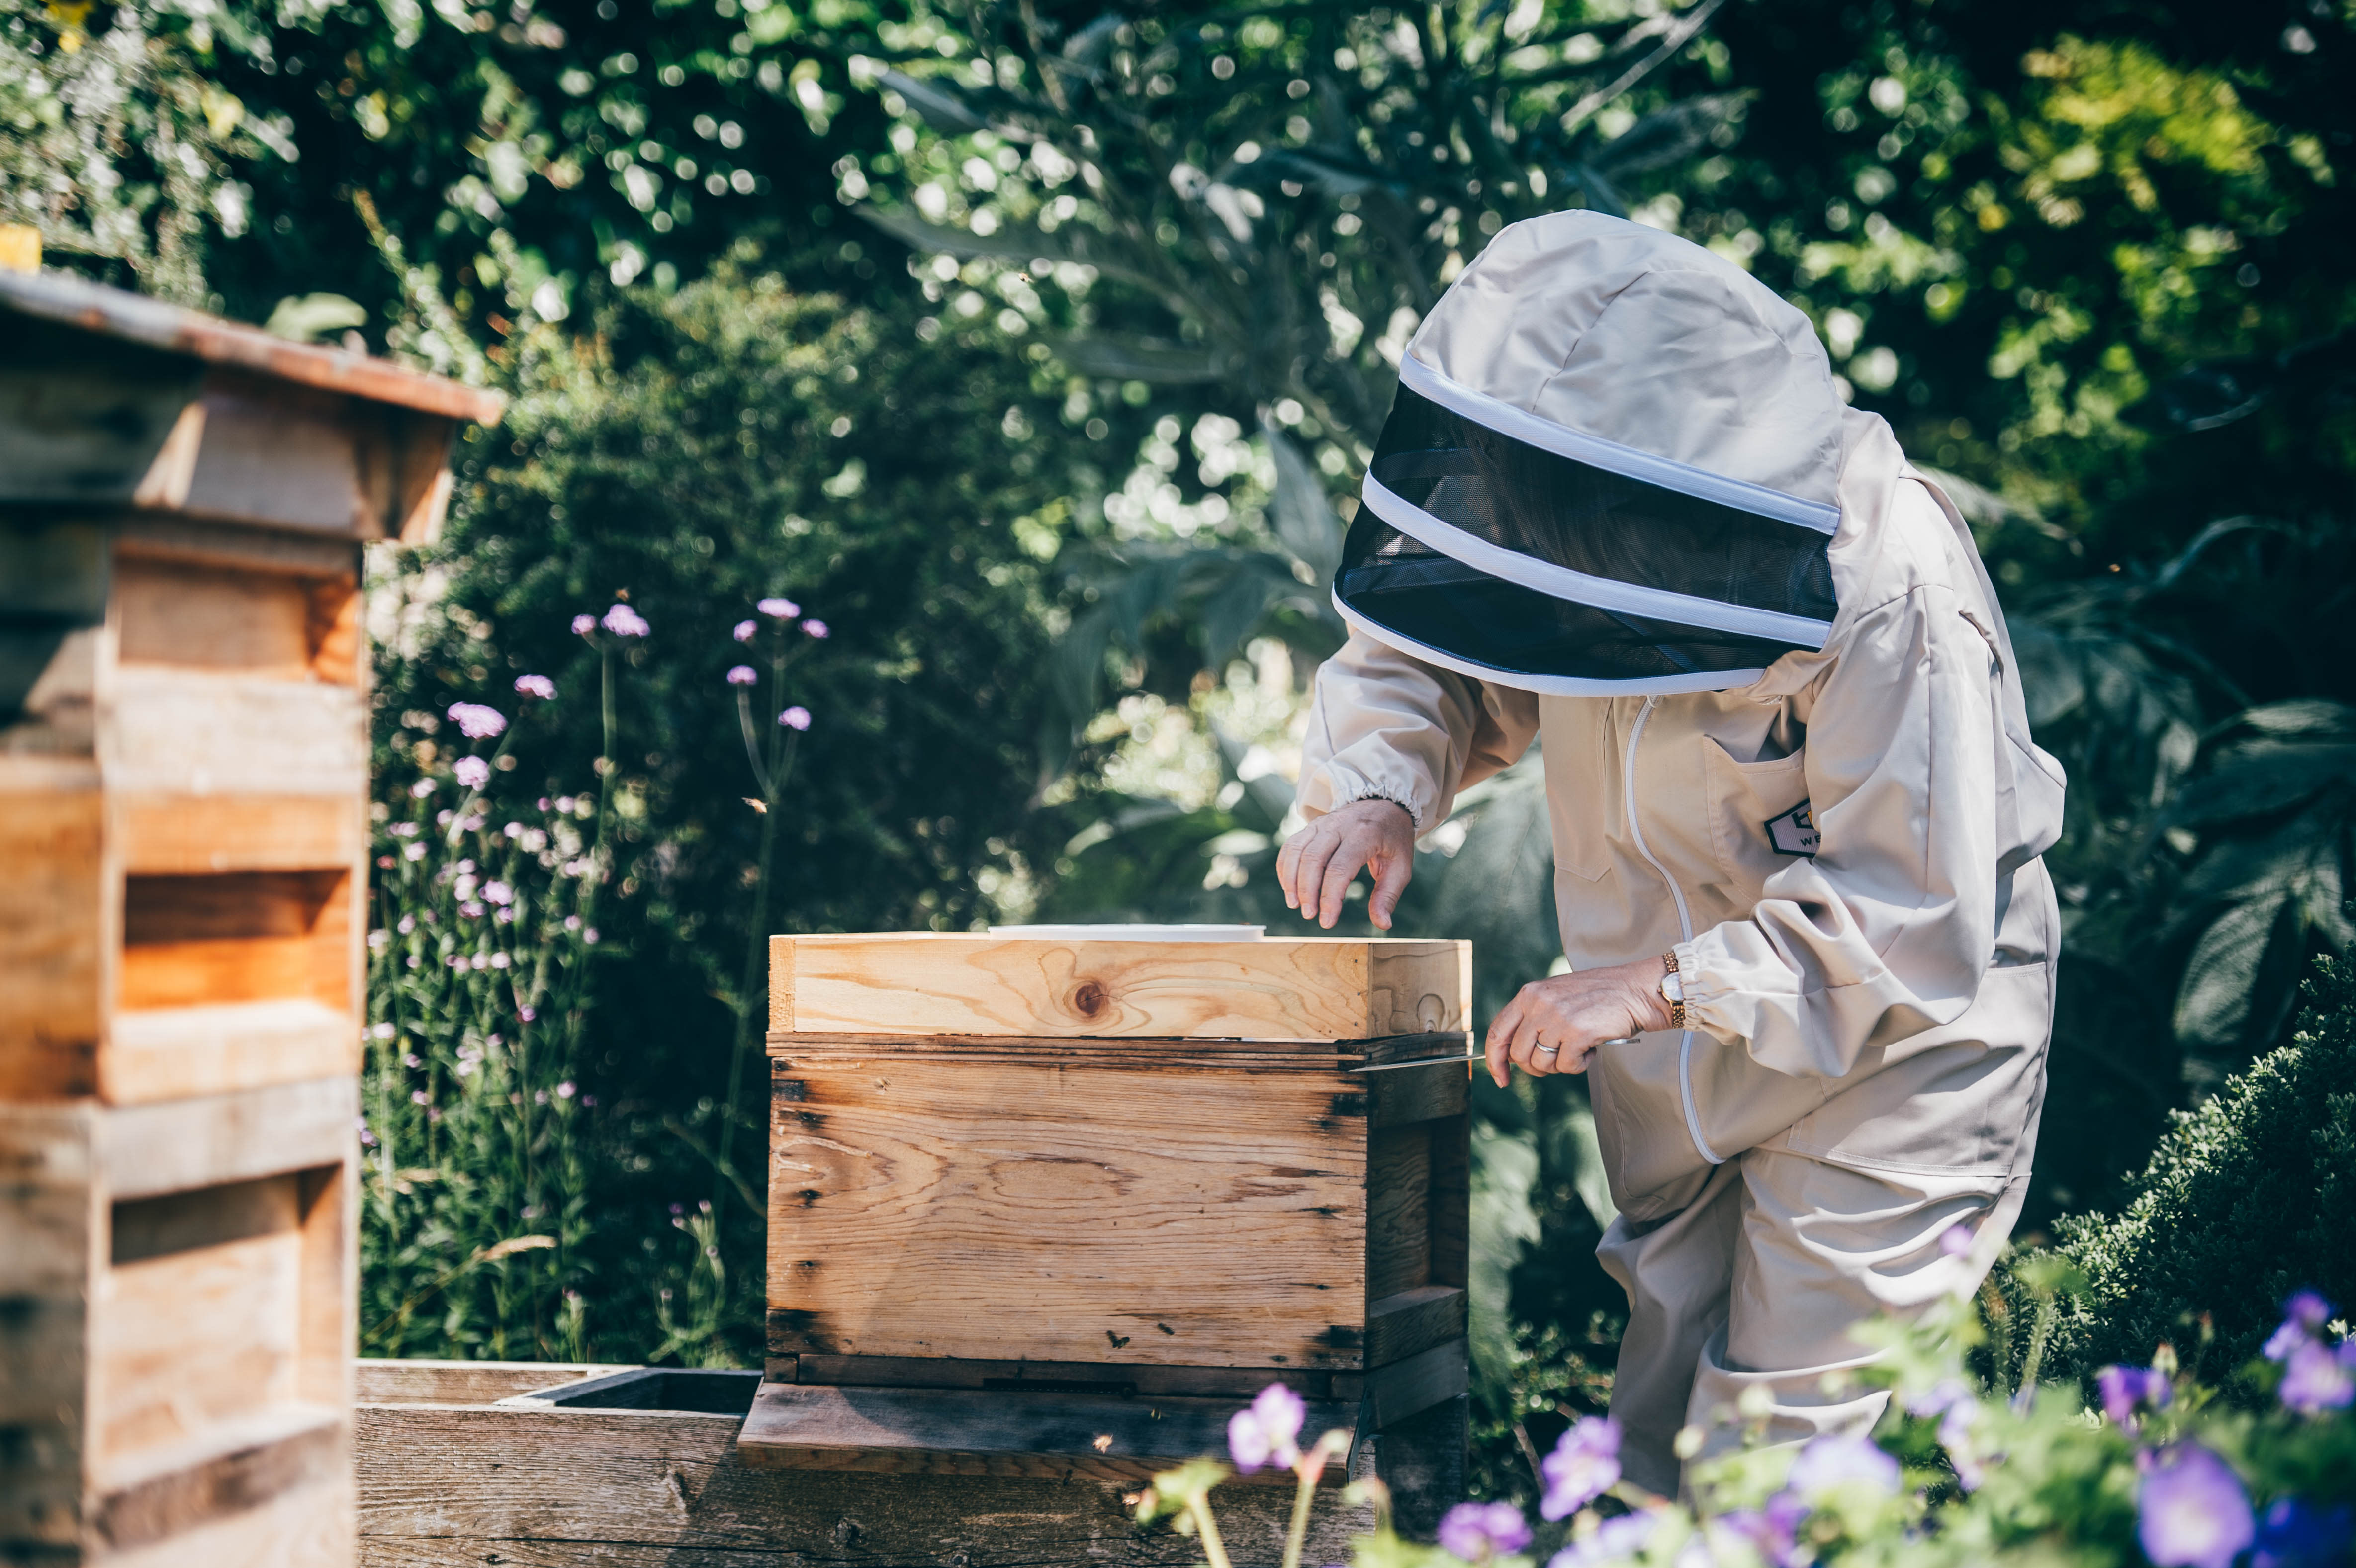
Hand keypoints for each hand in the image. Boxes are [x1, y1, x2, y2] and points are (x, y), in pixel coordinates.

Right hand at [1276, 798, 1415, 929]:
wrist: (1384, 804)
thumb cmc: (1393, 839)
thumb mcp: (1401, 867)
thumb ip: (1388, 896)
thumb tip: (1383, 924)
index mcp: (1365, 835)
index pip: (1340, 869)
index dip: (1329, 898)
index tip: (1327, 922)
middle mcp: (1340, 825)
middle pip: (1313, 859)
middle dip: (1307, 891)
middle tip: (1309, 915)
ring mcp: (1322, 823)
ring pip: (1297, 850)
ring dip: (1291, 881)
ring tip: (1295, 905)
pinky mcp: (1311, 825)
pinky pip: (1291, 845)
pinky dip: (1285, 868)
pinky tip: (1289, 888)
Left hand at [1484, 958, 1672, 1086]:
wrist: (1635, 990)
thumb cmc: (1597, 998)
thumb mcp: (1555, 997)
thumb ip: (1532, 1018)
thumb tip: (1513, 1056)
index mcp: (1528, 994)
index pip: (1497, 1032)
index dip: (1495, 1060)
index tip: (1500, 1079)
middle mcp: (1538, 1004)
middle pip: (1518, 1055)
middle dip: (1536, 1067)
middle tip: (1557, 1060)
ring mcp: (1557, 1018)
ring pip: (1542, 1064)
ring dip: (1561, 1064)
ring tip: (1579, 1047)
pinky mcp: (1577, 1033)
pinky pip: (1566, 1066)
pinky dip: (1579, 1065)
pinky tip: (1591, 1048)